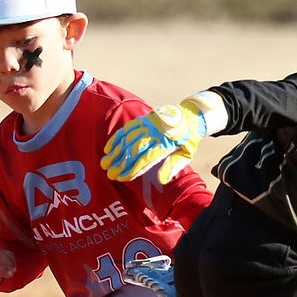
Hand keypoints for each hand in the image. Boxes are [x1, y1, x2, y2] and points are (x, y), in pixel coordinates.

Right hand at [101, 92, 223, 183]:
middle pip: (133, 150)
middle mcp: (153, 134)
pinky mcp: (144, 120)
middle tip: (108, 173)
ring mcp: (147, 125)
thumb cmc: (188, 139)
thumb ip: (172, 166)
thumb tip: (161, 180)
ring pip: (127, 140)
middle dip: (119, 163)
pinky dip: (117, 138)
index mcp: (165, 144)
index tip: (121, 178)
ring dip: (115, 152)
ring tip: (105, 163)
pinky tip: (109, 147)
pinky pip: (127, 129)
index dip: (132, 169)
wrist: (191, 116)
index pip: (144, 159)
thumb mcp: (186, 154)